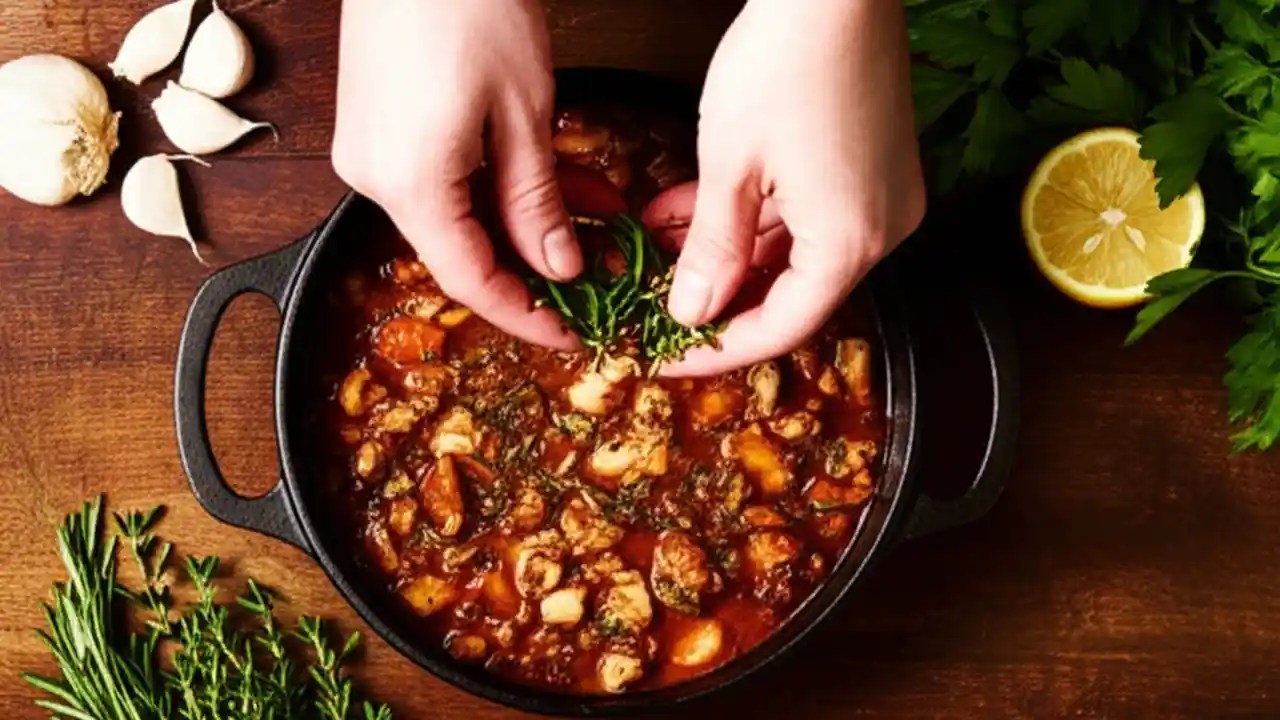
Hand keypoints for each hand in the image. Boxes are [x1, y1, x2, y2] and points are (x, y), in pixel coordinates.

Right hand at [331, 0, 580, 348]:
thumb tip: (557, 265)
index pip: (470, 281)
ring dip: (521, 218)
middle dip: (533, 263)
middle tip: (596, 270)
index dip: (524, 315)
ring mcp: (371, 149)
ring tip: (590, 211)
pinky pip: (441, 178)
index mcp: (407, 184)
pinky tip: (547, 177)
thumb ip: (536, 201)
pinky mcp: (378, 125)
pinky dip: (493, 184)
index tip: (569, 333)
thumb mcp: (523, 113)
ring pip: (457, 213)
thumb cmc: (468, 5)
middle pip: (461, 249)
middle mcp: (375, 177)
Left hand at [648, 0, 925, 374]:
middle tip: (655, 302)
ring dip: (726, 252)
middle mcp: (880, 229)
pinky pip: (808, 215)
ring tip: (659, 246)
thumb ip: (712, 250)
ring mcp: (882, 197)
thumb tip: (693, 312)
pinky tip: (693, 209)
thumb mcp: (730, 167)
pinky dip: (753, 218)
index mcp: (851, 243)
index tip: (666, 356)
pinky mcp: (873, 167)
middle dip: (716, 297)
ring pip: (792, 252)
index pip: (780, 328)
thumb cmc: (787, 61)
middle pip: (790, 293)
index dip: (717, 349)